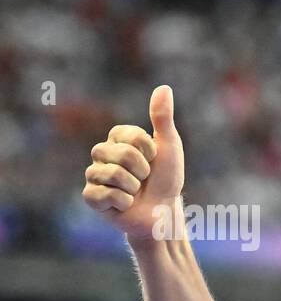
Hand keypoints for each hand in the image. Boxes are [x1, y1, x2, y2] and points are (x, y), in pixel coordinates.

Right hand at [82, 85, 185, 241]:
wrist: (163, 213)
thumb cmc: (166, 179)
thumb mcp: (168, 146)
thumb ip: (162, 118)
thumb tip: (164, 87)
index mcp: (117, 138)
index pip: (131, 136)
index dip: (149, 151)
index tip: (154, 159)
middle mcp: (101, 153)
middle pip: (121, 154)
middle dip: (142, 170)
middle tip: (145, 179)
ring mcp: (94, 175)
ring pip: (112, 174)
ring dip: (133, 187)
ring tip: (135, 192)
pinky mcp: (91, 197)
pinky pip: (103, 194)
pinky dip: (122, 202)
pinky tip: (125, 204)